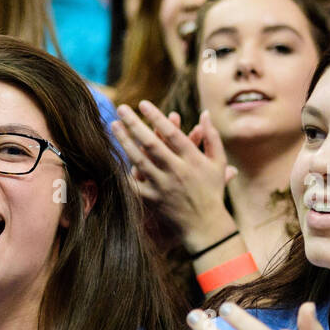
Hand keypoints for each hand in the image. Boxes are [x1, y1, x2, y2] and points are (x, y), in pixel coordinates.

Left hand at [113, 102, 237, 251]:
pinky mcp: (152, 199)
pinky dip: (123, 172)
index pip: (171, 134)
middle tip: (121, 108)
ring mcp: (162, 186)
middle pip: (151, 144)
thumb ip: (212, 137)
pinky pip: (134, 184)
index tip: (142, 103)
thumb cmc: (212, 190)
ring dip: (124, 142)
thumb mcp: (218, 163)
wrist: (205, 226)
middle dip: (135, 125)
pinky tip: (111, 157)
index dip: (156, 117)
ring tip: (113, 126)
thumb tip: (204, 113)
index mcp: (192, 159)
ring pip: (139, 161)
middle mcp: (176, 171)